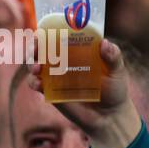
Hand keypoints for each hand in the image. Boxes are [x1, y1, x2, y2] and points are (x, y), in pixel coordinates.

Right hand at [25, 37, 141, 147]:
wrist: (108, 117)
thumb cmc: (115, 90)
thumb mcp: (117, 71)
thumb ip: (113, 57)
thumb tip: (104, 43)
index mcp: (78, 51)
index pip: (60, 37)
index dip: (49, 32)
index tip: (44, 31)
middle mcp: (64, 62)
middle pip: (43, 50)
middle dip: (35, 47)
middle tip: (35, 48)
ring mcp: (55, 77)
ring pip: (35, 66)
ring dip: (31, 64)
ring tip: (37, 68)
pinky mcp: (50, 92)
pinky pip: (36, 84)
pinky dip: (33, 82)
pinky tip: (38, 83)